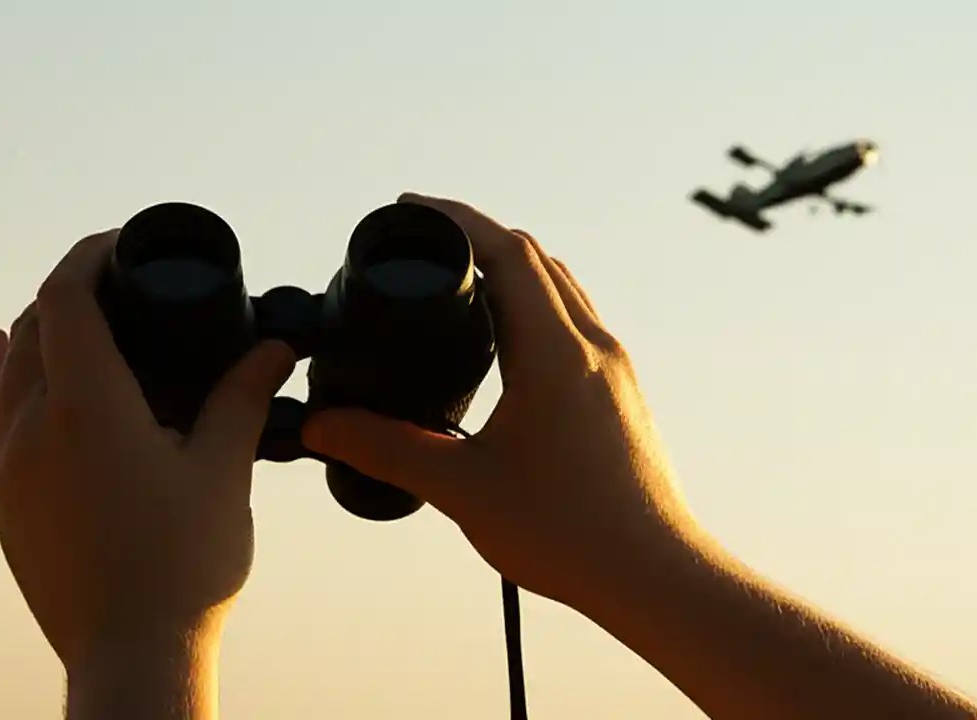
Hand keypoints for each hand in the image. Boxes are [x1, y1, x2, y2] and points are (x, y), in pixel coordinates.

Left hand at [0, 231, 294, 694]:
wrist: (131, 655)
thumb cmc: (182, 567)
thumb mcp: (224, 472)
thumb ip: (241, 399)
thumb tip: (273, 348)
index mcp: (87, 410)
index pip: (65, 299)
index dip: (88, 256)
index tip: (119, 242)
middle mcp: (31, 430)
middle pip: (32, 328)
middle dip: (69, 290)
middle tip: (119, 282)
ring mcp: (8, 469)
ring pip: (2, 372)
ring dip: (32, 330)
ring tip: (65, 311)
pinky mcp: (4, 504)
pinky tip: (0, 363)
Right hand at [301, 194, 696, 607]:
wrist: (654, 573)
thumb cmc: (569, 533)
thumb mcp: (462, 489)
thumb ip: (386, 449)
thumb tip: (323, 426)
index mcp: (555, 353)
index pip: (507, 252)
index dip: (456, 218)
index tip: (410, 205)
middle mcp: (593, 347)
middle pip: (536, 259)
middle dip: (478, 235)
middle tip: (425, 237)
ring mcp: (614, 368)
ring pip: (562, 288)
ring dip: (513, 267)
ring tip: (461, 276)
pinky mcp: (621, 393)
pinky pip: (577, 320)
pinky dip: (537, 302)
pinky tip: (509, 336)